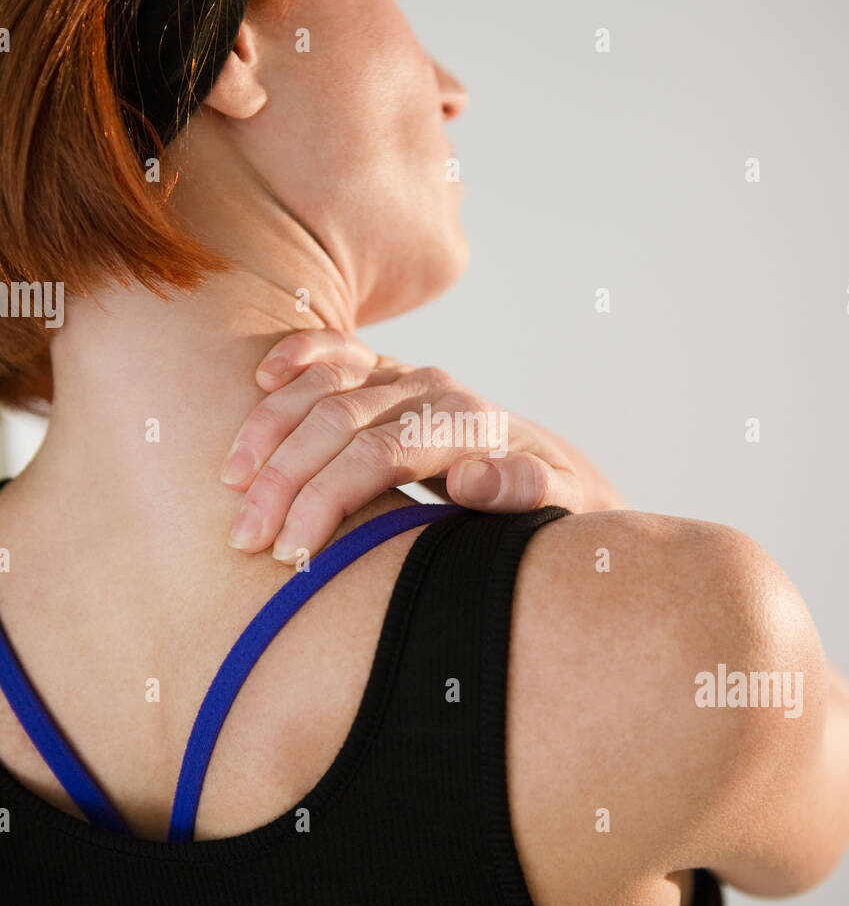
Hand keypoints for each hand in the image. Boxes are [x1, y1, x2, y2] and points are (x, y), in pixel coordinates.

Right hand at [220, 328, 626, 561]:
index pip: (379, 454)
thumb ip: (525, 490)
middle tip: (241, 536)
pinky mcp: (387, 373)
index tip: (291, 554)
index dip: (327, 500)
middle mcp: (433, 390)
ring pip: (324, 386)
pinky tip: (260, 380)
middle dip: (283, 480)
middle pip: (339, 421)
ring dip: (269, 430)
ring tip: (228, 483)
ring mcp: (406, 377)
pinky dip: (296, 356)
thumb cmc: (553, 506)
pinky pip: (335, 351)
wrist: (559, 471)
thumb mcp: (563, 506)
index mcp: (469, 424)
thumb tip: (470, 476)